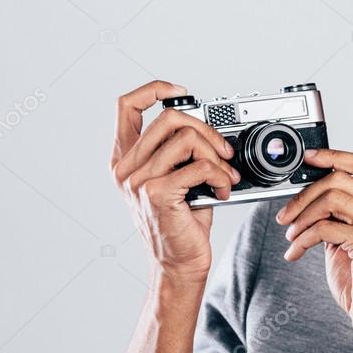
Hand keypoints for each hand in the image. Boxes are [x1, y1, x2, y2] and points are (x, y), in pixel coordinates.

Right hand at [110, 80, 240, 282]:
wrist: (179, 263)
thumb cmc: (181, 223)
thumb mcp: (177, 180)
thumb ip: (179, 153)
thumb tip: (209, 129)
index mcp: (126, 159)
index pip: (126, 106)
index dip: (153, 89)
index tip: (181, 92)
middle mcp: (126, 168)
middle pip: (168, 118)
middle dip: (206, 129)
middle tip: (223, 152)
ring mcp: (138, 180)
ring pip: (186, 138)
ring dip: (218, 157)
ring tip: (226, 176)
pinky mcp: (156, 193)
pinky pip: (199, 165)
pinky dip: (221, 175)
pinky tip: (223, 190)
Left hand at [275, 149, 352, 349]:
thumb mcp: (351, 243)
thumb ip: (339, 218)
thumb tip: (309, 197)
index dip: (332, 156)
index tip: (307, 159)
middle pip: (340, 178)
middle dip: (304, 194)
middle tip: (285, 215)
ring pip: (332, 198)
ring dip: (301, 216)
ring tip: (291, 235)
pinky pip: (325, 228)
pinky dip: (302, 239)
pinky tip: (295, 252)